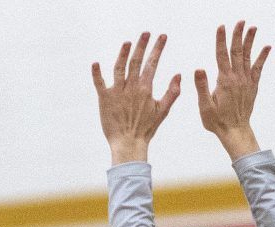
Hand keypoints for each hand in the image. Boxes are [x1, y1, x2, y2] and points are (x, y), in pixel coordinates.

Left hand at [92, 32, 181, 164]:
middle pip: (136, 61)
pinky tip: (95, 63)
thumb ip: (172, 92)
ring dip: (123, 53)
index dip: (157, 49)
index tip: (162, 37)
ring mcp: (117, 92)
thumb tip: (179, 75)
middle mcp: (131, 88)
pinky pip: (99, 84)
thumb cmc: (146, 129)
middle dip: (142, 45)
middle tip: (146, 33)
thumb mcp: (163, 111)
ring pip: (119, 68)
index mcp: (145, 89)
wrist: (128, 144)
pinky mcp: (105, 100)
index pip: (152, 64)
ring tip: (127, 43)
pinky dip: (96, 73)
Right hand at [195, 21, 270, 160]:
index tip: (221, 27)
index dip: (221, 40)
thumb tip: (199, 69)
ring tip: (253, 27)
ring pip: (248, 57)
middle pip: (237, 52)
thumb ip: (202, 87)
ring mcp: (246, 81)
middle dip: (238, 35)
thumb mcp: (205, 106)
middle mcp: (237, 78)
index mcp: (224, 81)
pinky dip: (262, 57)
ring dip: (250, 41)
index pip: (221, 56)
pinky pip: (258, 68)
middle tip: (240, 21)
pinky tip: (267, 47)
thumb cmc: (217, 121)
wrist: (235, 131)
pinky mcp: (252, 86)